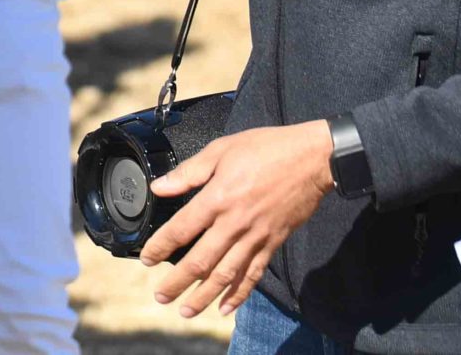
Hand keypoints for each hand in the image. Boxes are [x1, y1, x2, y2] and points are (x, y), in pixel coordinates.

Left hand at [141, 121, 336, 318]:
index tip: (147, 258)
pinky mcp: (273, 244)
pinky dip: (239, 294)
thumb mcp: (221, 150)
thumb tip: (158, 187)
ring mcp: (255, 237)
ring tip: (186, 310)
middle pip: (200, 261)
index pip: (181, 229)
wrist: (313, 159)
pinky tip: (226, 308)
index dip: (161, 246)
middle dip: (178, 282)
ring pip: (225, 275)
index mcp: (217, 198)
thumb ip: (188, 173)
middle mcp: (234, 224)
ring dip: (204, 296)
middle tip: (161, 296)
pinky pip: (253, 274)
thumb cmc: (267, 149)